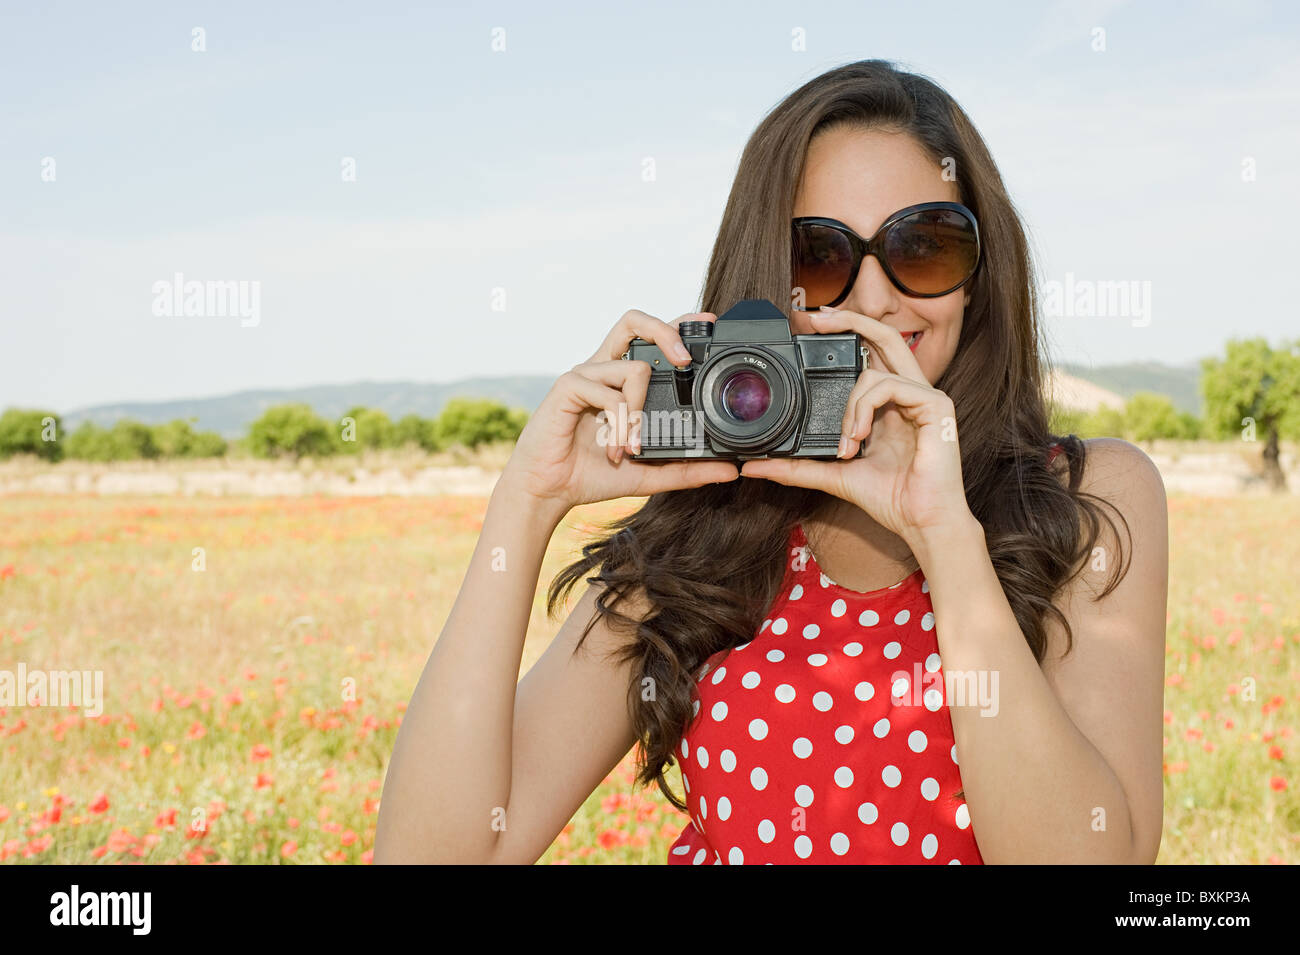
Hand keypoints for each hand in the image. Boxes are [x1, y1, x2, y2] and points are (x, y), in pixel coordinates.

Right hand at [500, 309, 740, 513]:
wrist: (548, 491)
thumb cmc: (592, 475)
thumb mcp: (650, 473)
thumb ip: (687, 469)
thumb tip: (731, 470)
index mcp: (618, 381)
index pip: (649, 337)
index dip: (677, 325)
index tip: (708, 324)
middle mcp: (602, 370)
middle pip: (634, 321)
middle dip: (666, 330)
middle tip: (685, 361)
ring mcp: (585, 375)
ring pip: (632, 367)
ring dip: (641, 412)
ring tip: (634, 447)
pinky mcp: (568, 387)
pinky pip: (608, 393)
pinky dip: (621, 424)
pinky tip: (617, 450)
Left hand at [739, 306, 974, 543]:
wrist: (922, 522)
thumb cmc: (891, 499)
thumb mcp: (834, 475)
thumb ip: (797, 466)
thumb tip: (756, 465)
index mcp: (892, 405)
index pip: (871, 357)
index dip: (846, 338)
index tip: (813, 330)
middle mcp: (910, 394)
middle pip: (885, 337)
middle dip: (851, 320)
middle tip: (817, 318)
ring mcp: (926, 396)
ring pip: (876, 368)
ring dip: (849, 405)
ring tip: (846, 443)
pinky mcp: (937, 404)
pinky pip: (889, 386)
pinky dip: (864, 410)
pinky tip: (859, 438)